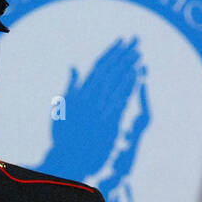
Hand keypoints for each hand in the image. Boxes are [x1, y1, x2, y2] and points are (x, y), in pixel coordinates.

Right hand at [39, 37, 143, 182]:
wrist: (67, 160)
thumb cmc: (63, 135)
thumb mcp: (62, 108)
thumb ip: (71, 86)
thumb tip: (74, 65)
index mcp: (79, 93)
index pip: (98, 67)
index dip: (111, 53)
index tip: (121, 41)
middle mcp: (89, 99)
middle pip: (110, 71)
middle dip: (123, 55)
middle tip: (136, 40)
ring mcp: (99, 111)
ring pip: (116, 83)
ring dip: (129, 67)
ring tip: (139, 53)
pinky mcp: (108, 122)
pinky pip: (121, 99)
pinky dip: (129, 86)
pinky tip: (138, 75)